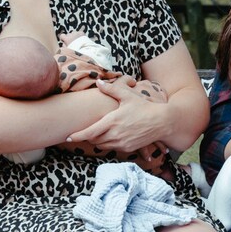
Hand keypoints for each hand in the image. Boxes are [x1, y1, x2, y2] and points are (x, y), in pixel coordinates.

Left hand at [59, 87, 178, 159]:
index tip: (68, 137)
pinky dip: (109, 143)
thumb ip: (112, 89)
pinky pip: (112, 148)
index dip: (77, 135)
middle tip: (87, 130)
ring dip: (98, 140)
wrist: (162, 122)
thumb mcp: (128, 96)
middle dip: (89, 136)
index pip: (89, 132)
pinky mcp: (128, 148)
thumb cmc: (145, 107)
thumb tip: (99, 82)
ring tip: (100, 132)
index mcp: (112, 121)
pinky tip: (113, 135)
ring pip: (102, 146)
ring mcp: (121, 143)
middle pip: (94, 140)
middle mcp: (115, 135)